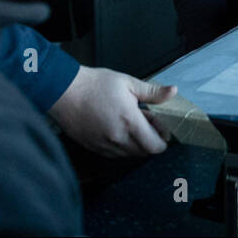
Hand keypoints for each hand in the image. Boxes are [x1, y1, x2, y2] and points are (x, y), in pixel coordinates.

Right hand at [49, 66, 176, 157]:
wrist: (65, 91)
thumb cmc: (95, 85)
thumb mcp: (128, 83)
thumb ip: (153, 92)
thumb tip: (172, 92)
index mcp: (130, 122)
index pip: (155, 146)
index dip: (163, 139)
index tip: (162, 128)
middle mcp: (118, 138)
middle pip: (144, 152)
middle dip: (150, 140)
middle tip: (146, 121)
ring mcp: (104, 145)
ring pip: (129, 154)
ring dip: (136, 144)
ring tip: (130, 123)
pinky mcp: (93, 147)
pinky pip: (114, 154)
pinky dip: (121, 146)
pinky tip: (117, 129)